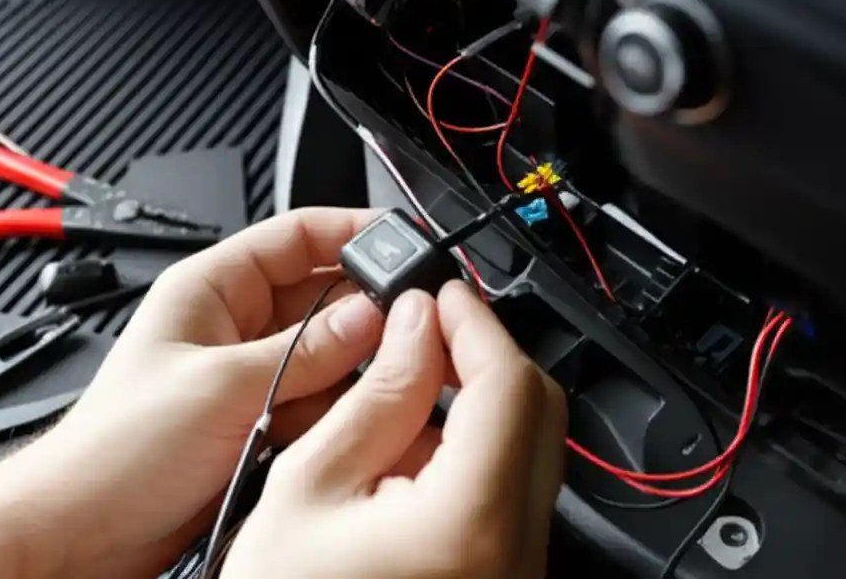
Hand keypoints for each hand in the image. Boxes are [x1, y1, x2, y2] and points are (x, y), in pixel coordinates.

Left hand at [0, 208, 388, 577]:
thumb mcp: (220, 386)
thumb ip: (303, 350)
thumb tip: (371, 315)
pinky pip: (321, 406)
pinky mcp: (262, 424)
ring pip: (331, 358)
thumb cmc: (116, 450)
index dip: (352, 233)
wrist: (87, 531)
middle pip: (323, 298)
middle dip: (366, 314)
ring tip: (381, 384)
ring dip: (355, 371)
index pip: (296, 236)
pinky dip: (342, 415)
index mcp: (212, 289)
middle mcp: (236, 327)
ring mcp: (252, 377)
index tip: (405, 243)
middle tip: (411, 327)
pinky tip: (355, 425)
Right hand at [222, 282, 567, 578]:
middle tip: (427, 329)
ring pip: (529, 454)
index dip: (477, 323)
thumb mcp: (307, 488)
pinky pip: (510, 498)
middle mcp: (515, 554)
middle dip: (484, 358)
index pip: (510, 387)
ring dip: (477, 406)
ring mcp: (517, 572)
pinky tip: (408, 453)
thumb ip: (374, 397)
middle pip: (537, 416)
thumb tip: (414, 327)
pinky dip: (472, 457)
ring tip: (402, 392)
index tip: (445, 293)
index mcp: (471, 524)